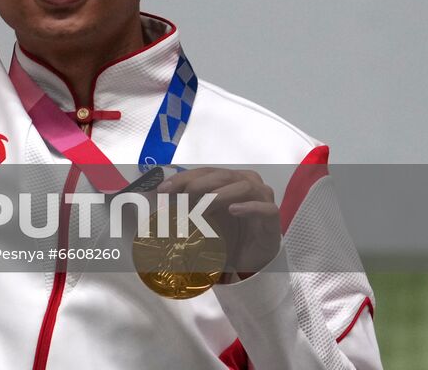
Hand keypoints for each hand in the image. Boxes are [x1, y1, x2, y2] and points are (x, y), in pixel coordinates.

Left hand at [158, 168, 281, 278]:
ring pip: (243, 187)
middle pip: (222, 175)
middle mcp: (248, 182)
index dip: (183, 178)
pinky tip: (233, 210)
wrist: (252, 257)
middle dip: (198, 185)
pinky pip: (265, 208)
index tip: (163, 190)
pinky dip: (248, 207)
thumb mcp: (202, 218)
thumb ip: (183, 206)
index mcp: (230, 178)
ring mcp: (263, 197)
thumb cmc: (228, 233)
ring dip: (218, 196)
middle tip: (181, 200)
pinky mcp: (273, 217)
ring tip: (201, 208)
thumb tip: (153, 199)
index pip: (204, 171)